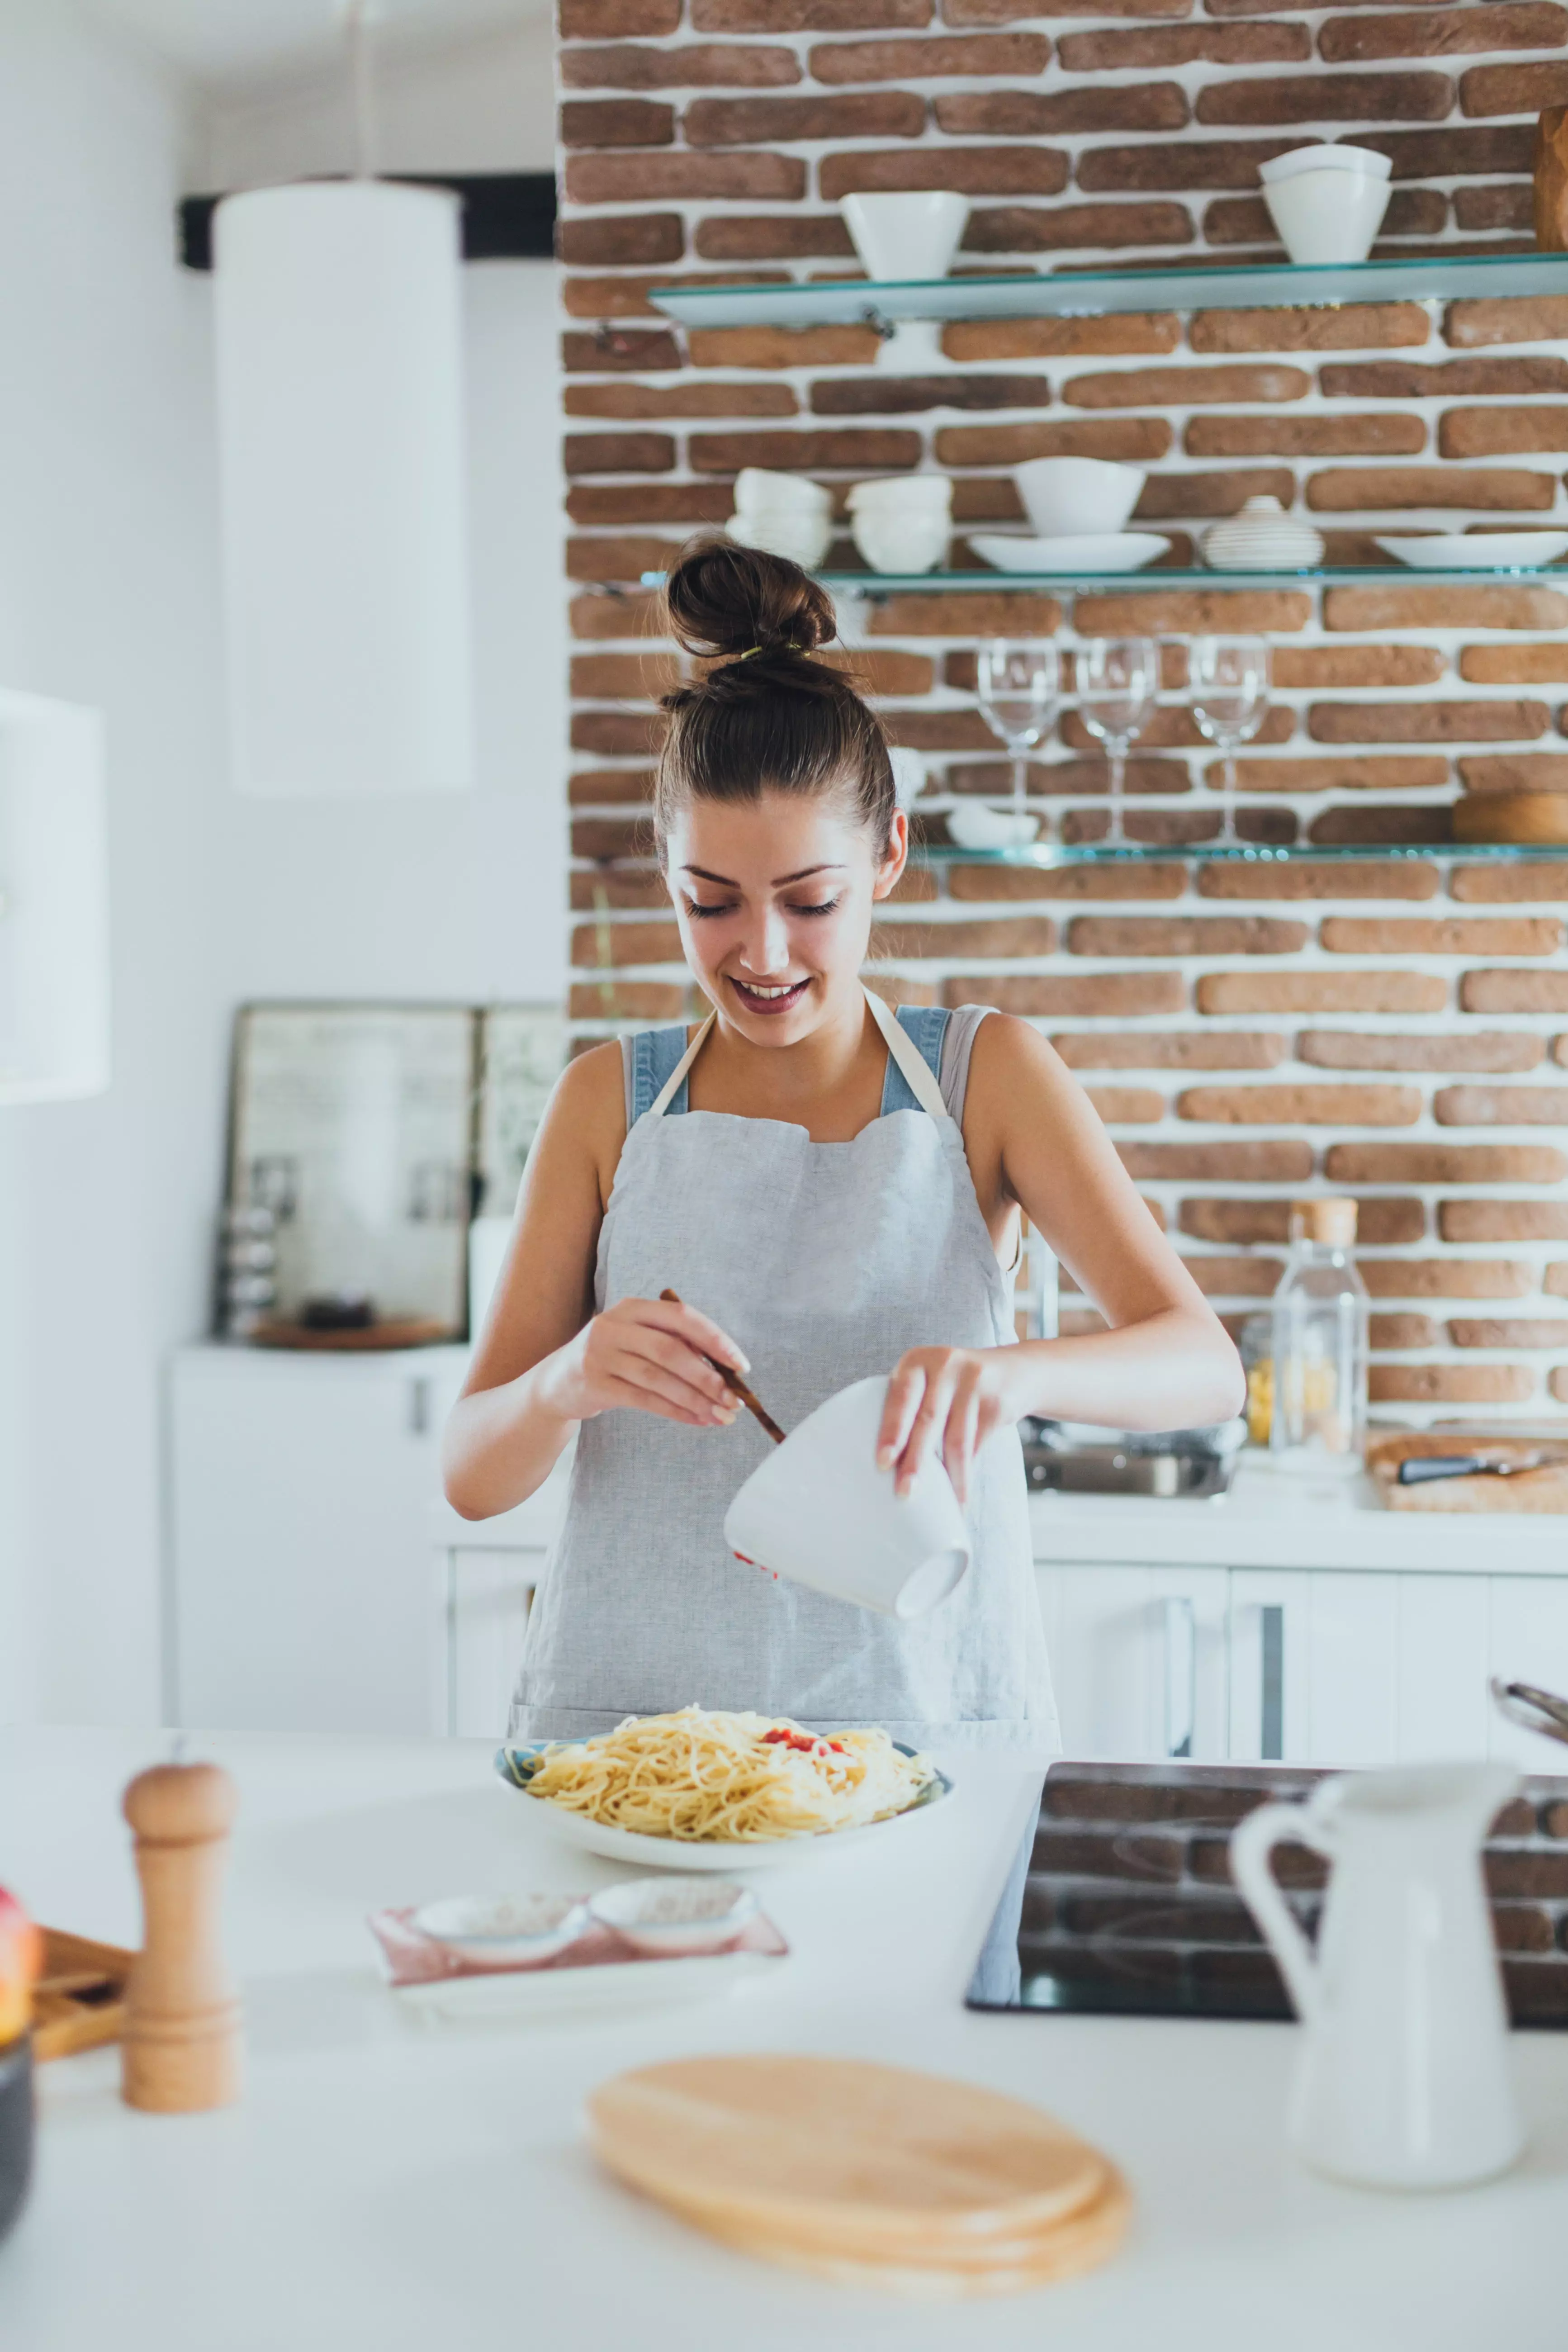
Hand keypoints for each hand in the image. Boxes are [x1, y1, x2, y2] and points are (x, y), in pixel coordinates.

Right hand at [543, 1296, 746, 1431]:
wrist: (558, 1382)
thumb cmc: (613, 1358)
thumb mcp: (637, 1339)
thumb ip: (674, 1344)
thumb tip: (726, 1371)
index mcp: (633, 1308)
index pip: (681, 1317)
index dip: (715, 1340)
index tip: (741, 1365)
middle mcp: (614, 1326)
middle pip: (671, 1349)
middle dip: (708, 1377)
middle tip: (734, 1400)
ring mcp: (600, 1354)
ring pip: (658, 1378)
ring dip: (695, 1399)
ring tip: (722, 1416)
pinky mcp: (594, 1384)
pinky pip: (644, 1400)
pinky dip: (675, 1411)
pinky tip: (697, 1420)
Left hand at [876, 1347, 1015, 1503]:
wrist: (1014, 1370)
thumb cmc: (953, 1385)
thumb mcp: (928, 1381)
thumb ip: (907, 1407)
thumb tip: (883, 1466)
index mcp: (916, 1361)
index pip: (901, 1398)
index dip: (892, 1431)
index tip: (883, 1462)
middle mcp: (944, 1365)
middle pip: (928, 1419)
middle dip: (915, 1460)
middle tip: (904, 1491)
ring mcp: (974, 1382)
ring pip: (957, 1439)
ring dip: (949, 1477)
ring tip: (941, 1505)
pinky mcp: (996, 1403)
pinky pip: (977, 1446)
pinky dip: (967, 1474)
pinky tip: (961, 1495)